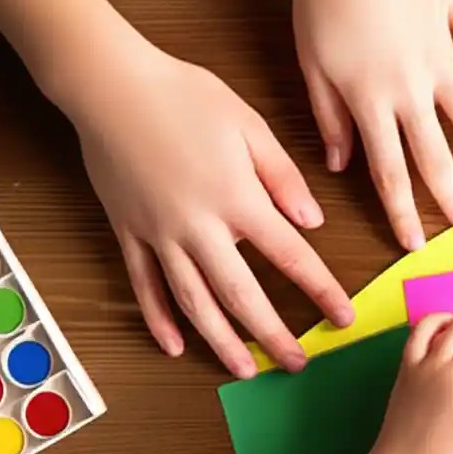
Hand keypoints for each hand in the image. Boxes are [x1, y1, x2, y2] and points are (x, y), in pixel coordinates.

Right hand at [73, 50, 353, 377]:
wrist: (110, 84)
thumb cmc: (184, 96)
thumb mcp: (250, 126)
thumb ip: (284, 178)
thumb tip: (312, 223)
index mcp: (238, 199)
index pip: (291, 257)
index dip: (321, 290)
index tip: (342, 318)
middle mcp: (198, 227)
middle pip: (242, 295)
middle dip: (273, 335)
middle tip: (296, 362)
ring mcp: (159, 235)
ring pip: (194, 302)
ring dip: (222, 341)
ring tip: (245, 369)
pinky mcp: (127, 233)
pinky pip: (144, 286)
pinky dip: (159, 319)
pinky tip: (176, 346)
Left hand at [282, 0, 452, 250]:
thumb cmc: (320, 0)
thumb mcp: (312, 66)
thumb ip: (329, 117)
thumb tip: (340, 164)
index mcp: (372, 101)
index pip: (390, 172)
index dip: (404, 213)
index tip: (415, 244)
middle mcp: (412, 86)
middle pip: (435, 153)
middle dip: (450, 195)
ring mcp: (439, 52)